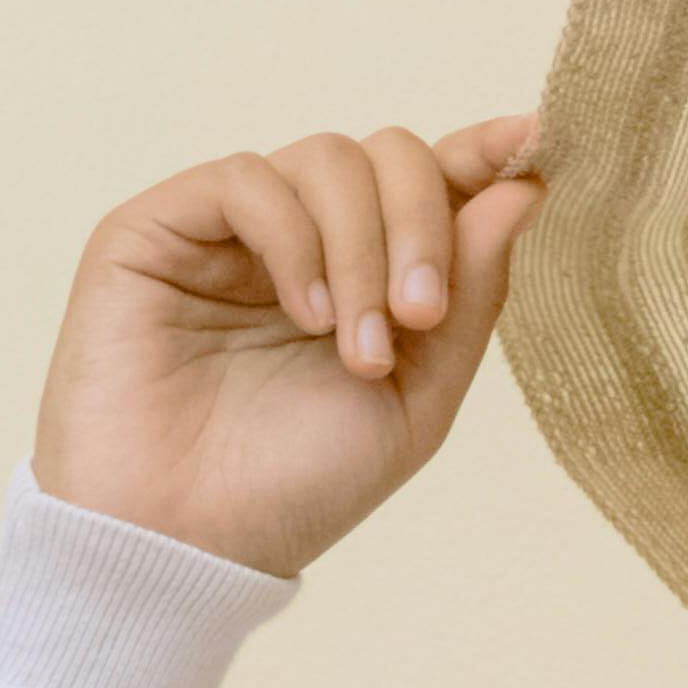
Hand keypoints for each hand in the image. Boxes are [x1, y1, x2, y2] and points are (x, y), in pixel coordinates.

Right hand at [30, 115, 546, 580]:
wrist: (184, 544)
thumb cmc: (294, 487)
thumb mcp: (416, 398)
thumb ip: (471, 294)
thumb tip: (522, 186)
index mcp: (366, 273)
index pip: (431, 180)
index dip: (481, 154)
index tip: (530, 142)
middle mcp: (303, 239)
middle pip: (388, 154)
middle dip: (424, 222)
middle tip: (421, 315)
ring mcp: (229, 230)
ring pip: (327, 159)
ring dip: (363, 247)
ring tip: (359, 346)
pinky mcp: (157, 227)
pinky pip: (248, 179)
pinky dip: (296, 239)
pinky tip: (304, 314)